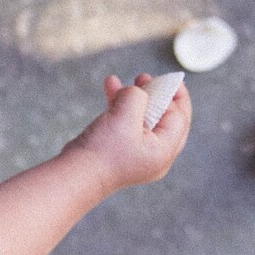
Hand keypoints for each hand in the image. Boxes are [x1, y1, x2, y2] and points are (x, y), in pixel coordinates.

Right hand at [62, 73, 191, 194]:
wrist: (76, 176)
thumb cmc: (103, 151)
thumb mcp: (125, 115)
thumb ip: (137, 96)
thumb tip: (136, 91)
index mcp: (164, 150)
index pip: (179, 117)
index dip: (173, 95)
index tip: (166, 78)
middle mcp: (155, 156)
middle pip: (165, 119)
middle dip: (157, 95)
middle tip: (145, 78)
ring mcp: (137, 155)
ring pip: (143, 120)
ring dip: (134, 99)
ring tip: (126, 81)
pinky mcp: (120, 153)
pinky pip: (127, 126)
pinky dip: (120, 108)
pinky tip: (110, 89)